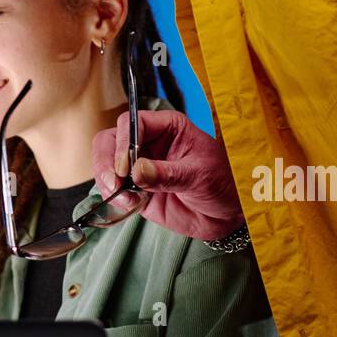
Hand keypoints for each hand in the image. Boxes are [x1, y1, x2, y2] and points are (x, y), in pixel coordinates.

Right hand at [91, 109, 243, 240]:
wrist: (229, 213)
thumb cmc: (223, 182)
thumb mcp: (200, 174)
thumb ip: (168, 173)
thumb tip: (137, 171)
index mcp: (167, 127)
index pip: (132, 122)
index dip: (123, 142)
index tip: (124, 167)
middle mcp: (148, 142)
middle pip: (111, 140)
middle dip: (106, 161)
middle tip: (113, 183)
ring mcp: (140, 167)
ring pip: (107, 164)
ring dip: (107, 181)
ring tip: (124, 199)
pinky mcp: (137, 190)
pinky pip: (114, 189)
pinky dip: (113, 197)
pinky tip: (128, 205)